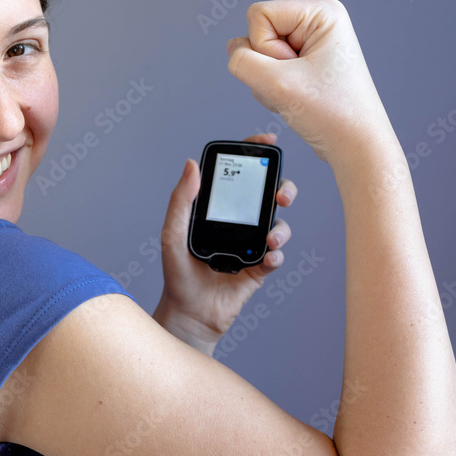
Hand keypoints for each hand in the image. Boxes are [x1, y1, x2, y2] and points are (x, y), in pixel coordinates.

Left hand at [153, 133, 296, 350]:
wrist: (189, 313)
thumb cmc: (177, 274)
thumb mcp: (172, 234)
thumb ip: (182, 201)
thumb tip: (191, 164)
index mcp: (217, 210)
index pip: (238, 175)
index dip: (254, 154)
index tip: (267, 142)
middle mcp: (237, 224)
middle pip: (268, 196)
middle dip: (283, 190)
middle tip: (281, 195)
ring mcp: (250, 245)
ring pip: (278, 225)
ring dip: (281, 227)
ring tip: (269, 238)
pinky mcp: (259, 269)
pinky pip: (276, 256)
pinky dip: (276, 255)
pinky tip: (268, 258)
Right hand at [226, 0, 392, 166]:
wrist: (354, 145)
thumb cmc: (334, 114)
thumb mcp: (277, 84)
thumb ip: (242, 62)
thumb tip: (233, 51)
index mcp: (321, 13)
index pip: (259, 15)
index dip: (264, 48)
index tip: (293, 69)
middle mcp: (317, 24)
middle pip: (258, 35)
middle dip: (267, 67)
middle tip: (296, 84)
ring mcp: (310, 45)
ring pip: (260, 56)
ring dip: (269, 82)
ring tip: (298, 94)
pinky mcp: (304, 65)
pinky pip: (268, 71)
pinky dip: (274, 90)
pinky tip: (296, 98)